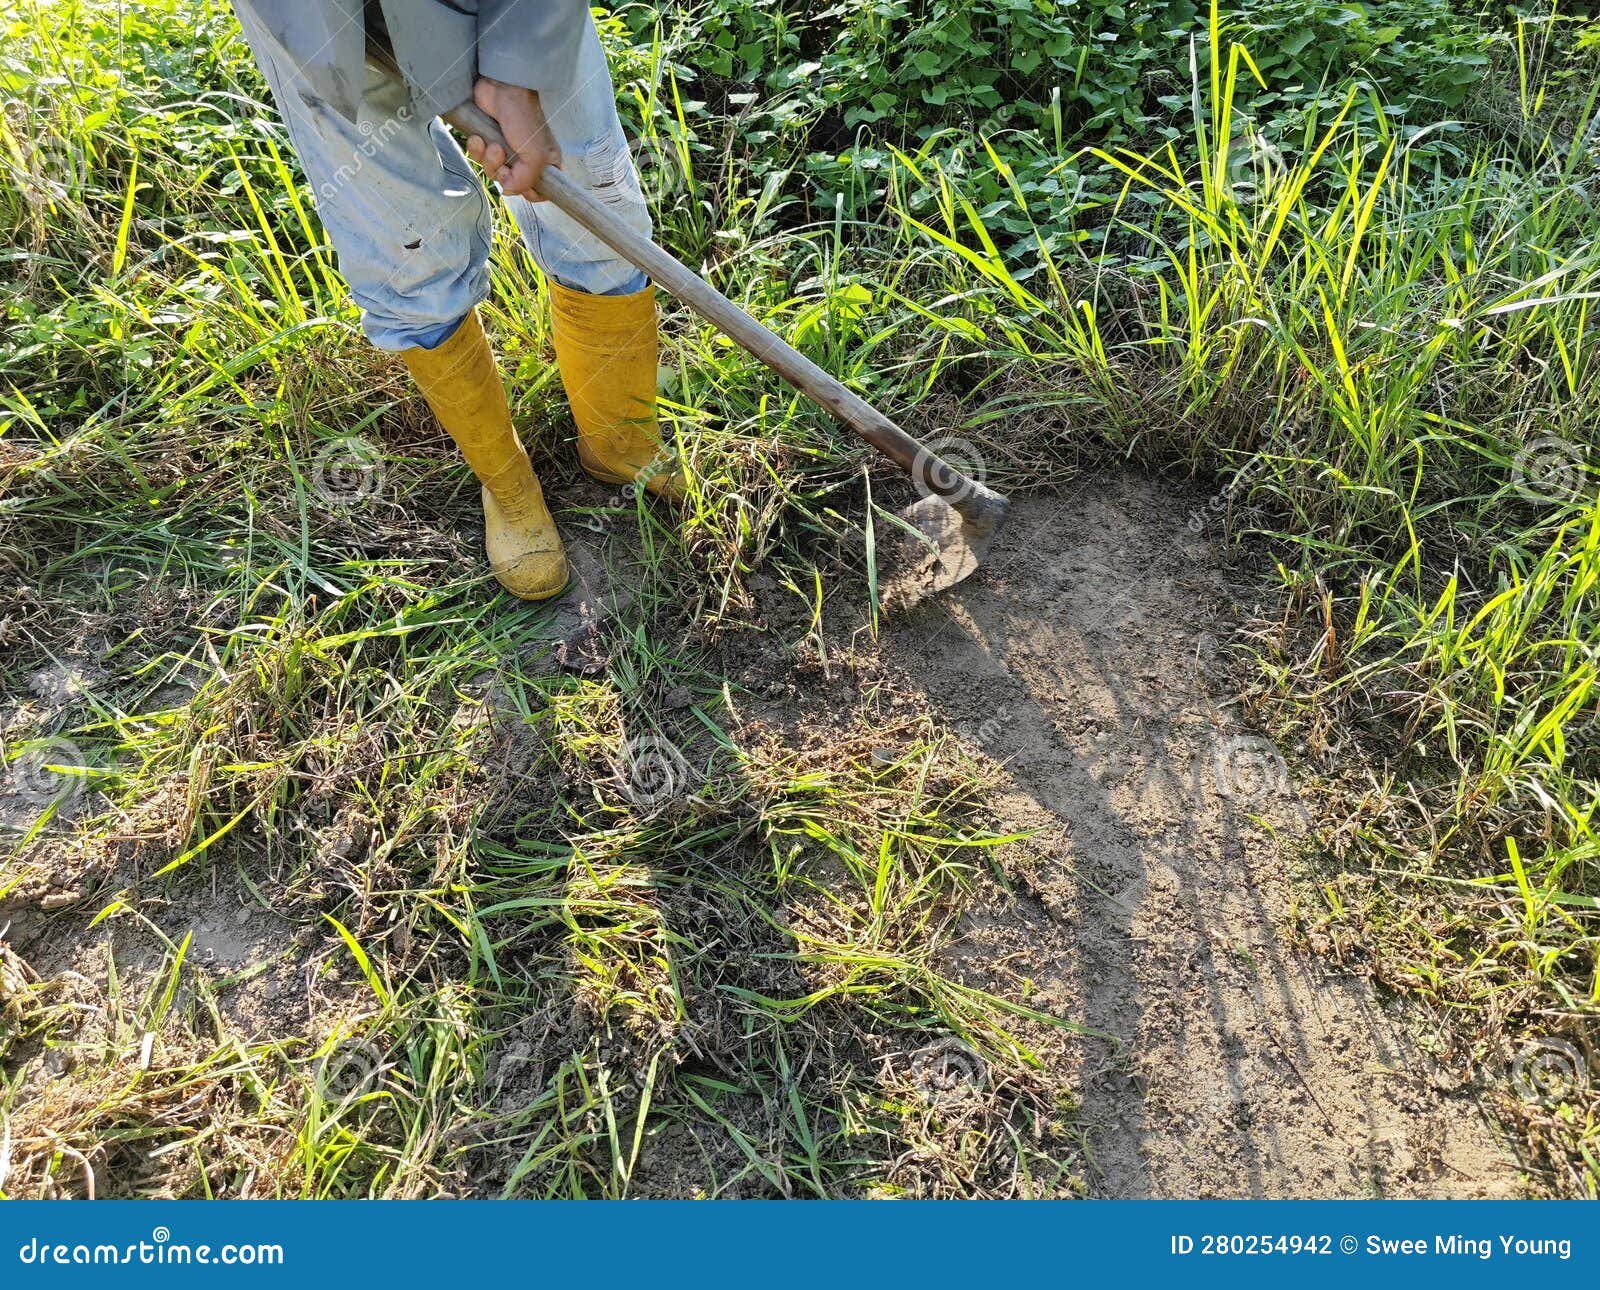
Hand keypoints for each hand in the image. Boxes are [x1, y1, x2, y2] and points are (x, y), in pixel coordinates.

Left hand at [465, 77, 559, 199]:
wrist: (501, 89)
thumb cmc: (524, 118)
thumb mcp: (535, 155)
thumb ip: (526, 181)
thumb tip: (508, 191)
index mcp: (546, 163)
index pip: (540, 191)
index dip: (528, 193)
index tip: (520, 185)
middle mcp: (526, 159)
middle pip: (511, 184)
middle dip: (503, 173)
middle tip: (503, 157)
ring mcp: (506, 150)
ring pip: (492, 171)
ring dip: (489, 159)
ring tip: (492, 143)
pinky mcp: (488, 141)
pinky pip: (478, 158)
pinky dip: (477, 149)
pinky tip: (479, 138)